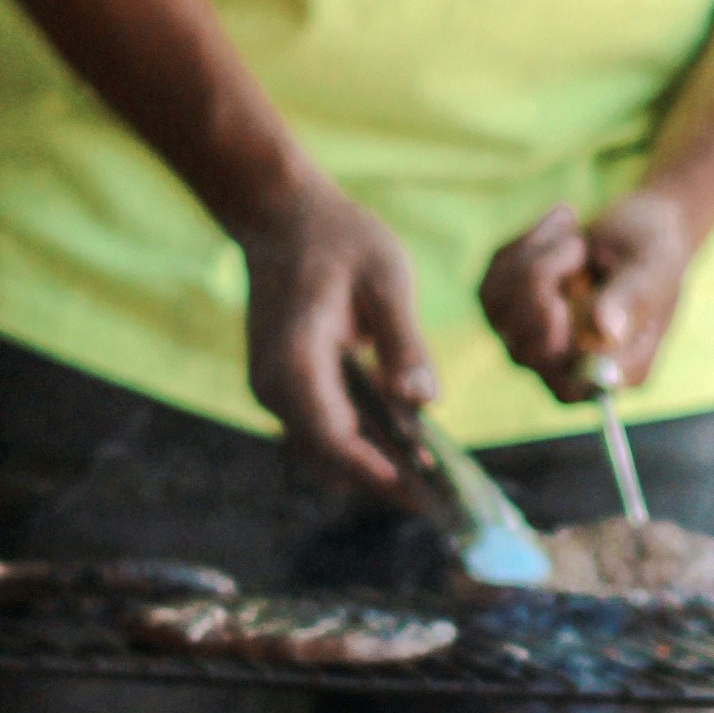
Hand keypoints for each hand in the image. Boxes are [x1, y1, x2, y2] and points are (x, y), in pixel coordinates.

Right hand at [239, 174, 437, 488]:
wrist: (280, 216)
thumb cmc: (337, 238)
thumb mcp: (385, 276)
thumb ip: (404, 341)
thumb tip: (425, 402)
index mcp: (295, 360)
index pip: (333, 438)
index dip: (377, 472)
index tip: (422, 492)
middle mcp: (273, 386)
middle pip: (326, 460)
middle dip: (380, 481)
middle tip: (440, 496)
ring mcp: (273, 390)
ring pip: (321, 453)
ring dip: (370, 465)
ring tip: (430, 474)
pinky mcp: (283, 388)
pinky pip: (320, 430)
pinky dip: (358, 442)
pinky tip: (405, 440)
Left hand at [479, 189, 695, 400]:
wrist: (635, 228)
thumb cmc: (654, 252)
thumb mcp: (652, 267)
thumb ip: (632, 298)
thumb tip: (606, 331)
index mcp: (615, 370)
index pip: (569, 389)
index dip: (552, 357)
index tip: (558, 306)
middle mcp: (570, 366)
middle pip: (525, 348)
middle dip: (542, 281)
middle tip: (579, 244)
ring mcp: (533, 344)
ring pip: (500, 312)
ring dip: (534, 258)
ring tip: (575, 236)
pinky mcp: (506, 315)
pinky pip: (491, 284)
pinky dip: (523, 247)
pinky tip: (558, 231)